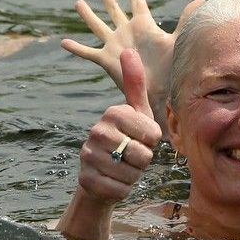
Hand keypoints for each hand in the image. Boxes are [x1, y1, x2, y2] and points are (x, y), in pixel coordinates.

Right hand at [61, 0, 203, 133]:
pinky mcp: (106, 60)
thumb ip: (187, 20)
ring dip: (88, 15)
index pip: (136, 1)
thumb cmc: (172, 67)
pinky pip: (87, 53)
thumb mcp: (178, 40)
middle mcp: (127, 33)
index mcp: (144, 26)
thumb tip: (202, 0)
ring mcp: (115, 45)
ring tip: (79, 3)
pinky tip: (63, 42)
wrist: (161, 91)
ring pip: (98, 26)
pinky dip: (76, 48)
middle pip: (114, 10)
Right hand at [76, 49, 162, 206]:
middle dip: (143, 160)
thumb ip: (135, 85)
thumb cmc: (127, 137)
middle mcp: (97, 131)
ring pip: (132, 174)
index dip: (152, 141)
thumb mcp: (136, 112)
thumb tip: (128, 50)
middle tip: (132, 155)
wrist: (102, 172)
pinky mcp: (86, 180)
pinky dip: (123, 189)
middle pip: (143, 155)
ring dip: (134, 175)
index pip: (152, 133)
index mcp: (113, 113)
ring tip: (123, 166)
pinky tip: (114, 180)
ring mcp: (88, 156)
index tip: (141, 137)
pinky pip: (120, 189)